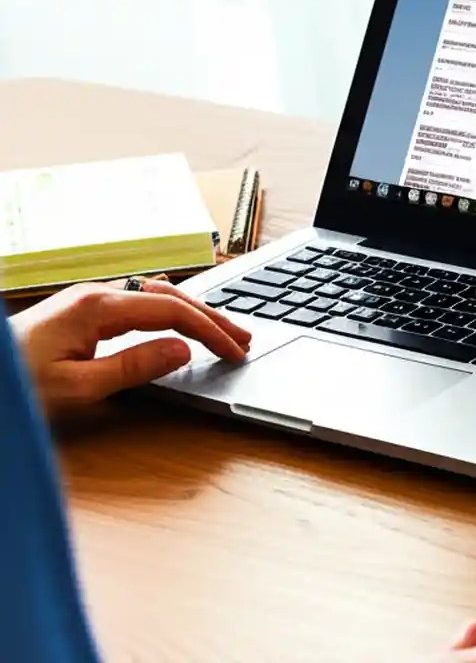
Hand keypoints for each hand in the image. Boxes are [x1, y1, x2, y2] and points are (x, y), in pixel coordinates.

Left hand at [9, 280, 251, 416]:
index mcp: (98, 308)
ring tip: (221, 331)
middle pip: (169, 298)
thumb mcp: (78, 387)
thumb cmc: (16, 384)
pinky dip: (168, 315)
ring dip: (192, 314)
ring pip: (155, 298)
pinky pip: (137, 305)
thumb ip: (134, 366)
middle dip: (210, 317)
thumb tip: (183, 350)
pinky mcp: (80, 313)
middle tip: (243, 338)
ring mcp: (87, 302)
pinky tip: (178, 325)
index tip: (235, 351)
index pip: (172, 313)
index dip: (210, 332)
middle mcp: (95, 297)